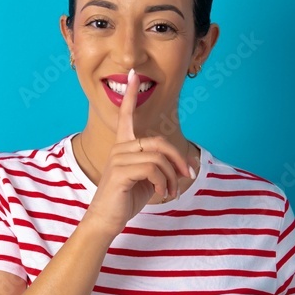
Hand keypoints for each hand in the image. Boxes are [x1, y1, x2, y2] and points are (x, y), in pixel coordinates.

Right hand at [82, 68, 195, 237]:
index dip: (130, 94)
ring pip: (159, 157)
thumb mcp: (150, 181)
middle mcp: (120, 148)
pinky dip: (163, 182)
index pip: (126, 115)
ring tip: (171, 191)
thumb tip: (188, 164)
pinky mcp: (120, 172)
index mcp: (124, 146)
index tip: (133, 74)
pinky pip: (153, 169)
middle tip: (186, 175)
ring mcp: (118, 159)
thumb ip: (164, 168)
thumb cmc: (126, 199)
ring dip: (171, 176)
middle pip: (159, 142)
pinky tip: (160, 193)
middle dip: (178, 158)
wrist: (107, 220)